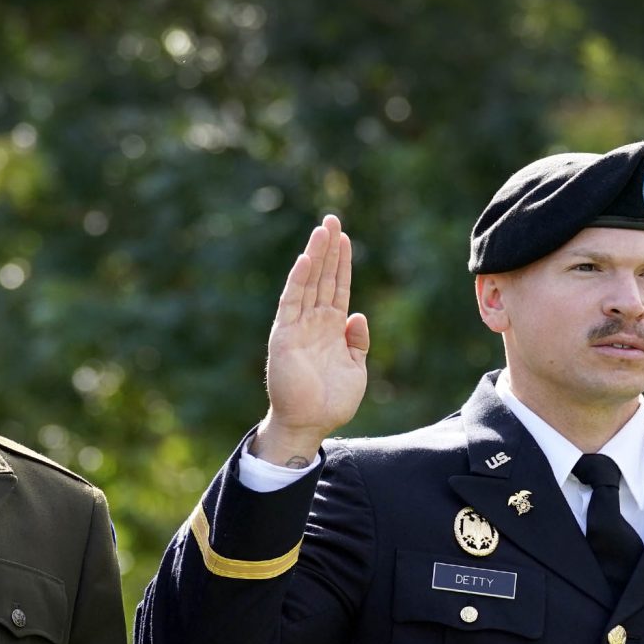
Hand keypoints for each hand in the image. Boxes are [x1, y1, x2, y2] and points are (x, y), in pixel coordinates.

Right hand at [254, 215, 369, 466]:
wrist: (310, 424)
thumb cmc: (331, 401)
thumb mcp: (356, 368)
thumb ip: (358, 342)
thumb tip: (359, 316)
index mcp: (331, 329)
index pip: (337, 288)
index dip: (342, 263)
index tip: (345, 237)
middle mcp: (313, 322)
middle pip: (323, 278)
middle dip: (328, 249)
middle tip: (333, 218)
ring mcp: (298, 327)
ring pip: (307, 283)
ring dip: (315, 256)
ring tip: (322, 229)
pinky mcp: (284, 335)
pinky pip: (291, 302)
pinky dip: (298, 280)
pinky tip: (305, 259)